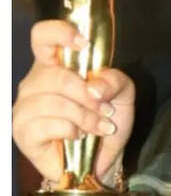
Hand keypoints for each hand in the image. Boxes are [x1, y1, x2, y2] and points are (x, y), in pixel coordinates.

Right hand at [12, 20, 134, 183]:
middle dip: (87, 95)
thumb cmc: (106, 123)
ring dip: (84, 116)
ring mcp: (25, 107)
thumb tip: (94, 87)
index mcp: (54, 66)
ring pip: (53, 102)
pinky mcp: (22, 131)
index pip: (42, 37)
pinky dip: (69, 131)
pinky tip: (77, 137)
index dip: (59, 33)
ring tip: (97, 128)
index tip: (83, 43)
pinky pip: (45, 124)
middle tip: (105, 110)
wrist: (101, 161)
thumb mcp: (122, 96)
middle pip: (55, 76)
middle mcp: (35, 83)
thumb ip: (115, 81)